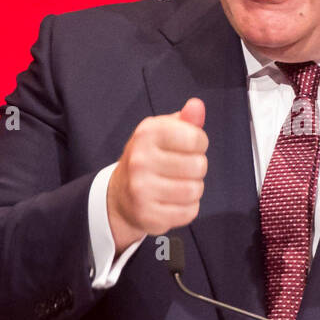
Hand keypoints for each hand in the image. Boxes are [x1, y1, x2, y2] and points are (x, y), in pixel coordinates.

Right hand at [107, 98, 208, 251]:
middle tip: (181, 169)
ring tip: (177, 185)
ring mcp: (141, 189)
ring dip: (193, 189)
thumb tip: (197, 105)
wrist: (121, 194)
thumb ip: (186, 120)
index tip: (187, 147)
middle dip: (197, 169)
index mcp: (147, 133)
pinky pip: (189, 212)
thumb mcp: (164, 133)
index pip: (196, 138)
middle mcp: (140, 159)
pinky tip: (172, 202)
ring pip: (195, 190)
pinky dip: (187, 208)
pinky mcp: (147, 214)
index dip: (199, 144)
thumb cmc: (150, 158)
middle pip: (199, 166)